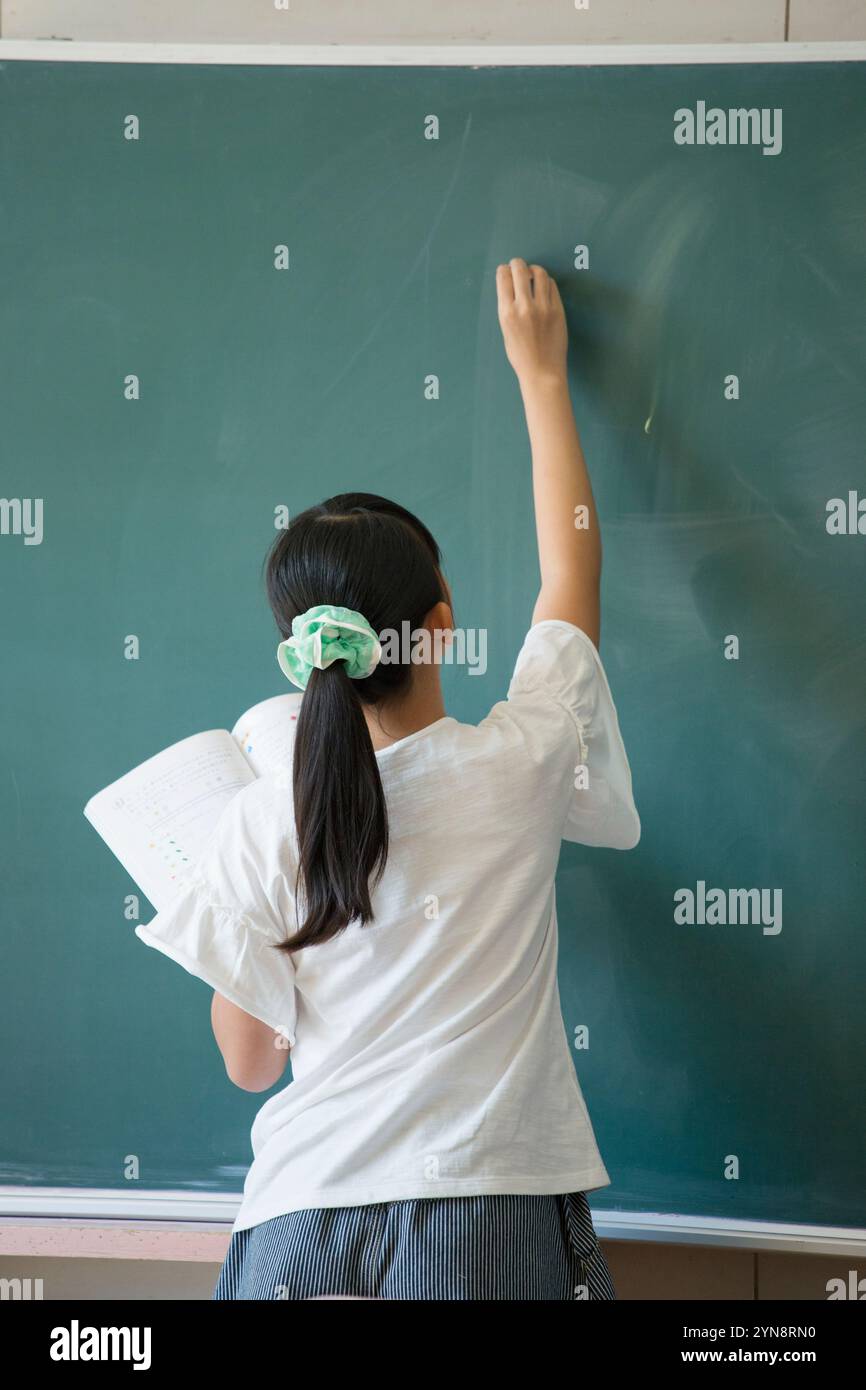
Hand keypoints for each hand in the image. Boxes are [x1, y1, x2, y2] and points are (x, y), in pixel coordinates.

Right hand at [496, 258, 567, 387]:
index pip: (503, 277)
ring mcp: (543, 307)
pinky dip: (546, 282)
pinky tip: (544, 288)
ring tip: (533, 276)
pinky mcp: (558, 310)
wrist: (542, 372)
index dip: (504, 270)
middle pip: (520, 269)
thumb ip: (508, 308)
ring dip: (534, 270)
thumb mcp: (506, 331)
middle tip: (519, 267)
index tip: (506, 271)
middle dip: (518, 264)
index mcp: (506, 312)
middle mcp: (524, 306)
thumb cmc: (521, 356)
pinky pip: (552, 286)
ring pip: (539, 273)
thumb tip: (511, 287)